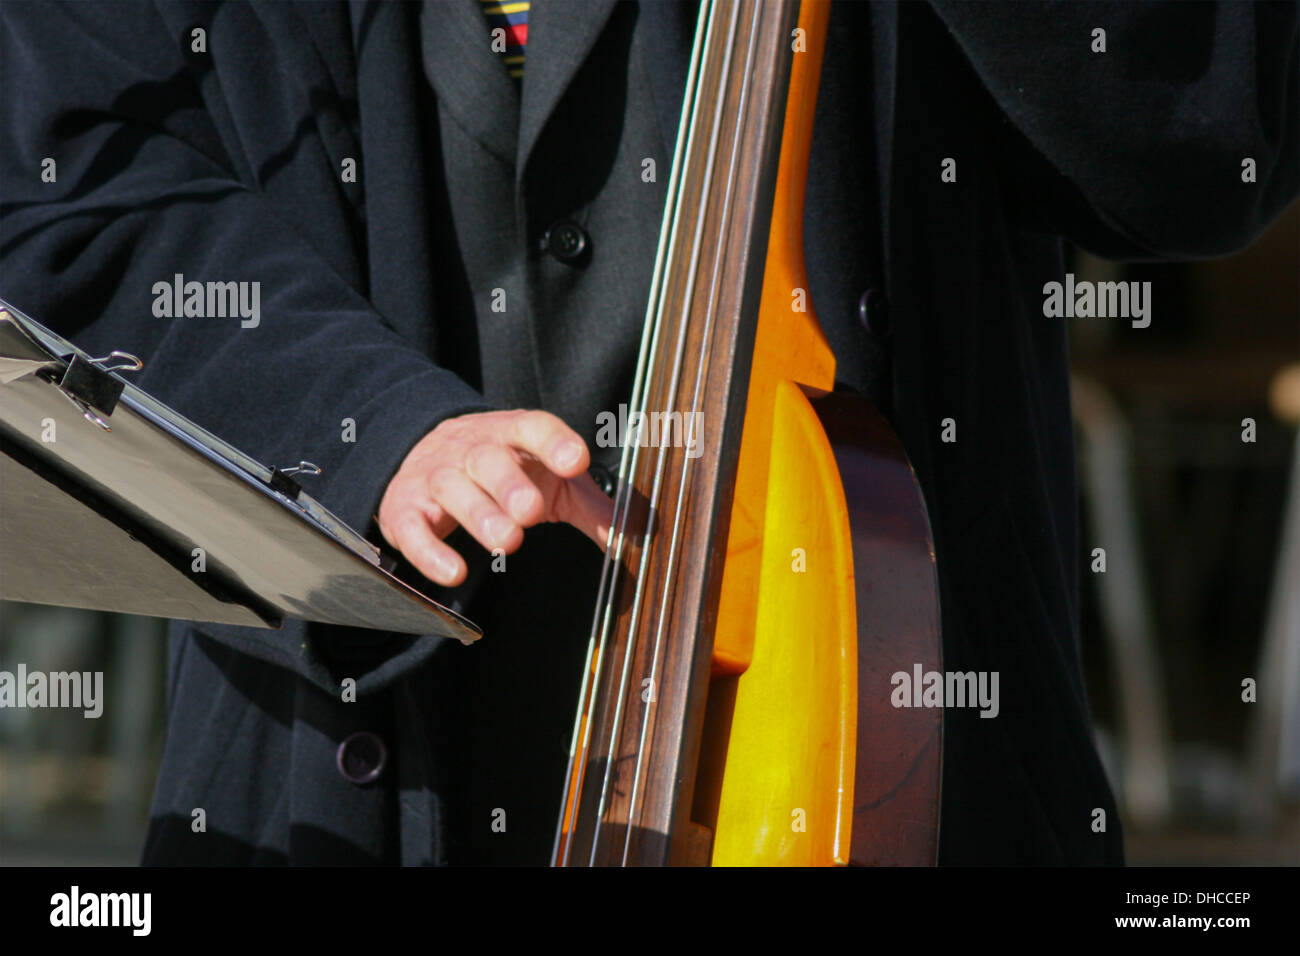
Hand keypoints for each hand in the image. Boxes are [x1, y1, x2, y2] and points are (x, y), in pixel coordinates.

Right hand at [377, 409, 613, 585]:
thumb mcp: (550, 482)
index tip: (576, 460)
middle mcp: (471, 451)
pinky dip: (430, 552)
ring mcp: (435, 478)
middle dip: (510, 484)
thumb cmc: (502, 472)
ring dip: (479, 515)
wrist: (419, 455)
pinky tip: (454, 572)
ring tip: (508, 542)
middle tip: (532, 513)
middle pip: (488, 459)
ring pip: (452, 490)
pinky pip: (414, 529)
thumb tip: (637, 534)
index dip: (553, 441)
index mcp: (512, 436)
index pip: (532, 427)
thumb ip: (591, 506)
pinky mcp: (405, 511)